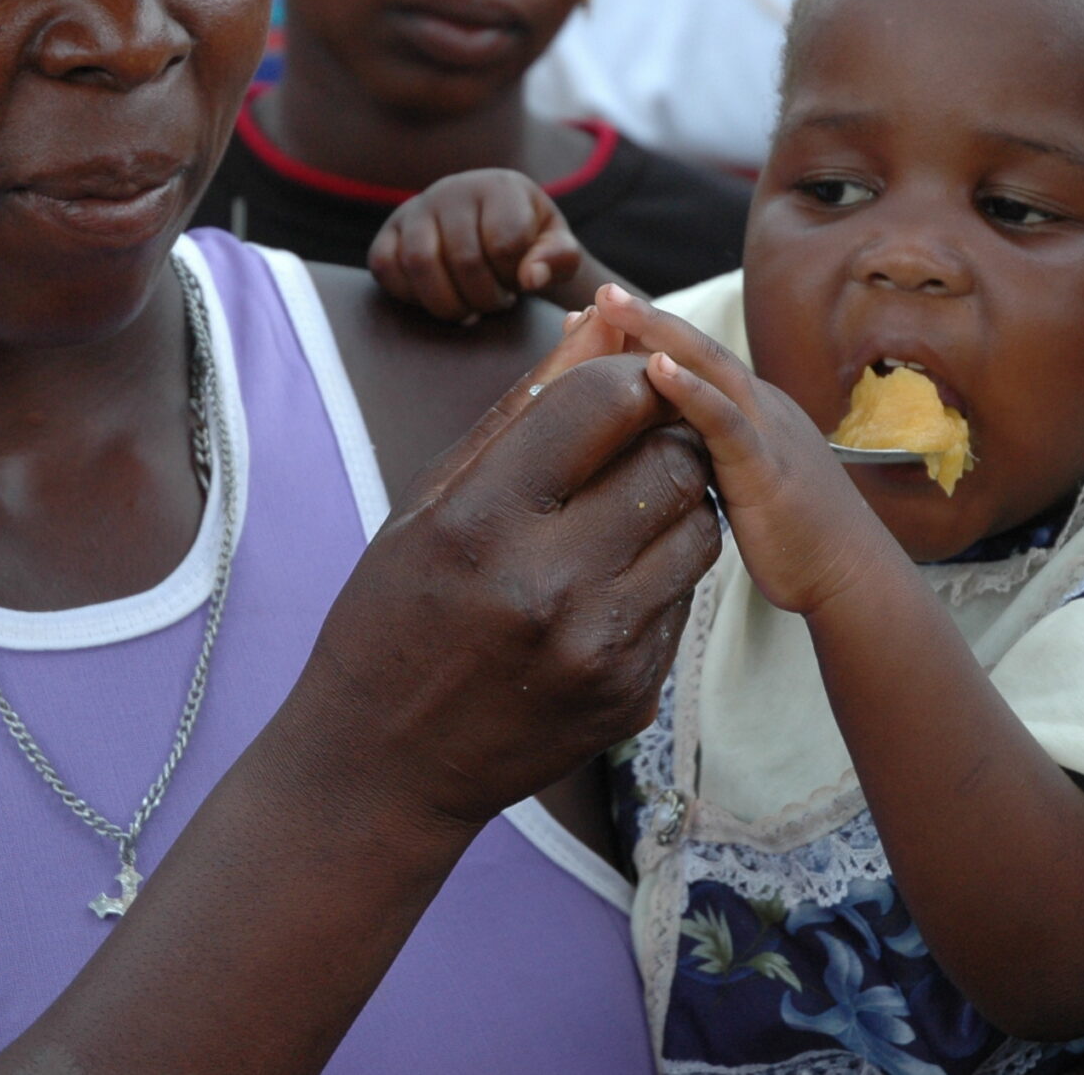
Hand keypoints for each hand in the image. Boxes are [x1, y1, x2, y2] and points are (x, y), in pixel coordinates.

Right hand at [295, 332, 721, 829]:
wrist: (383, 766)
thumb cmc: (397, 611)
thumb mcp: (434, 498)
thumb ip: (526, 405)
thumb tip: (600, 318)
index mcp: (482, 523)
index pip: (606, 403)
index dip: (629, 375)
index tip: (621, 383)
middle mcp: (548, 588)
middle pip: (673, 462)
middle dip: (663, 436)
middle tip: (631, 443)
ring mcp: (599, 650)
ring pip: (700, 529)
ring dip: (673, 504)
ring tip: (616, 512)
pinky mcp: (632, 697)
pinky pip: (685, 599)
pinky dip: (658, 575)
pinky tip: (602, 587)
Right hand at [370, 169, 604, 322]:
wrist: (489, 225)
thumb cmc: (529, 241)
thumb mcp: (558, 247)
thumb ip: (560, 259)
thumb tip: (530, 277)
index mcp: (501, 188)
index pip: (506, 243)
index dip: (514, 277)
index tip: (520, 281)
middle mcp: (453, 190)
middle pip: (464, 259)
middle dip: (485, 298)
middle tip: (496, 302)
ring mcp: (416, 208)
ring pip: (419, 263)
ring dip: (448, 303)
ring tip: (468, 308)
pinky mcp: (389, 231)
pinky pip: (385, 266)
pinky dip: (410, 296)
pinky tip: (438, 298)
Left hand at [591, 285, 890, 617]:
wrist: (852, 578)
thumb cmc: (793, 540)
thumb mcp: (740, 486)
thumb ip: (706, 460)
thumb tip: (656, 452)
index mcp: (751, 411)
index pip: (691, 361)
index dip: (643, 338)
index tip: (591, 322)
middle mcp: (760, 407)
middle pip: (698, 347)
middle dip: (646, 316)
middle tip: (598, 290)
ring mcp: (767, 431)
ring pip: (711, 366)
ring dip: (657, 331)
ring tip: (611, 304)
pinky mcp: (767, 468)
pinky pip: (726, 420)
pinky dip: (690, 390)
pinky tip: (654, 368)